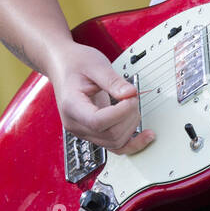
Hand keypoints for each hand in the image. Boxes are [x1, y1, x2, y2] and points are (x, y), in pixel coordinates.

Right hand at [48, 41, 155, 155]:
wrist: (64, 66)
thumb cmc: (75, 64)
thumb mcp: (95, 65)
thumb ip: (113, 81)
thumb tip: (131, 94)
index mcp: (72, 106)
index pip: (98, 122)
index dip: (120, 112)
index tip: (130, 97)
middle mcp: (75, 124)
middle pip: (110, 135)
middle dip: (129, 116)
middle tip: (132, 96)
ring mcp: (84, 131)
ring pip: (115, 143)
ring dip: (132, 127)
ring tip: (132, 106)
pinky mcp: (94, 133)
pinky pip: (115, 146)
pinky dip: (132, 143)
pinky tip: (146, 136)